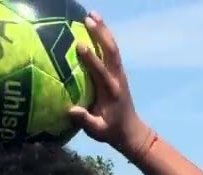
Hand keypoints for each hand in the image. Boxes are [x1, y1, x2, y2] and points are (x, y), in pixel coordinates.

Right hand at [67, 12, 152, 158]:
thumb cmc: (111, 132)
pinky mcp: (118, 73)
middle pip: (110, 53)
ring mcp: (119, 75)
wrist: (131, 132)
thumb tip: (71, 110)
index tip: (79, 46)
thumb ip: (86, 121)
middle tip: (88, 18)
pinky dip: (105, 37)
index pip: (101, 72)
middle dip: (100, 35)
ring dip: (104, 31)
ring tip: (93, 14)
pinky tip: (96, 26)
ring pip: (112, 49)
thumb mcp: (98, 131)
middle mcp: (117, 79)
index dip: (91, 59)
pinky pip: (111, 52)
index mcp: (111, 92)